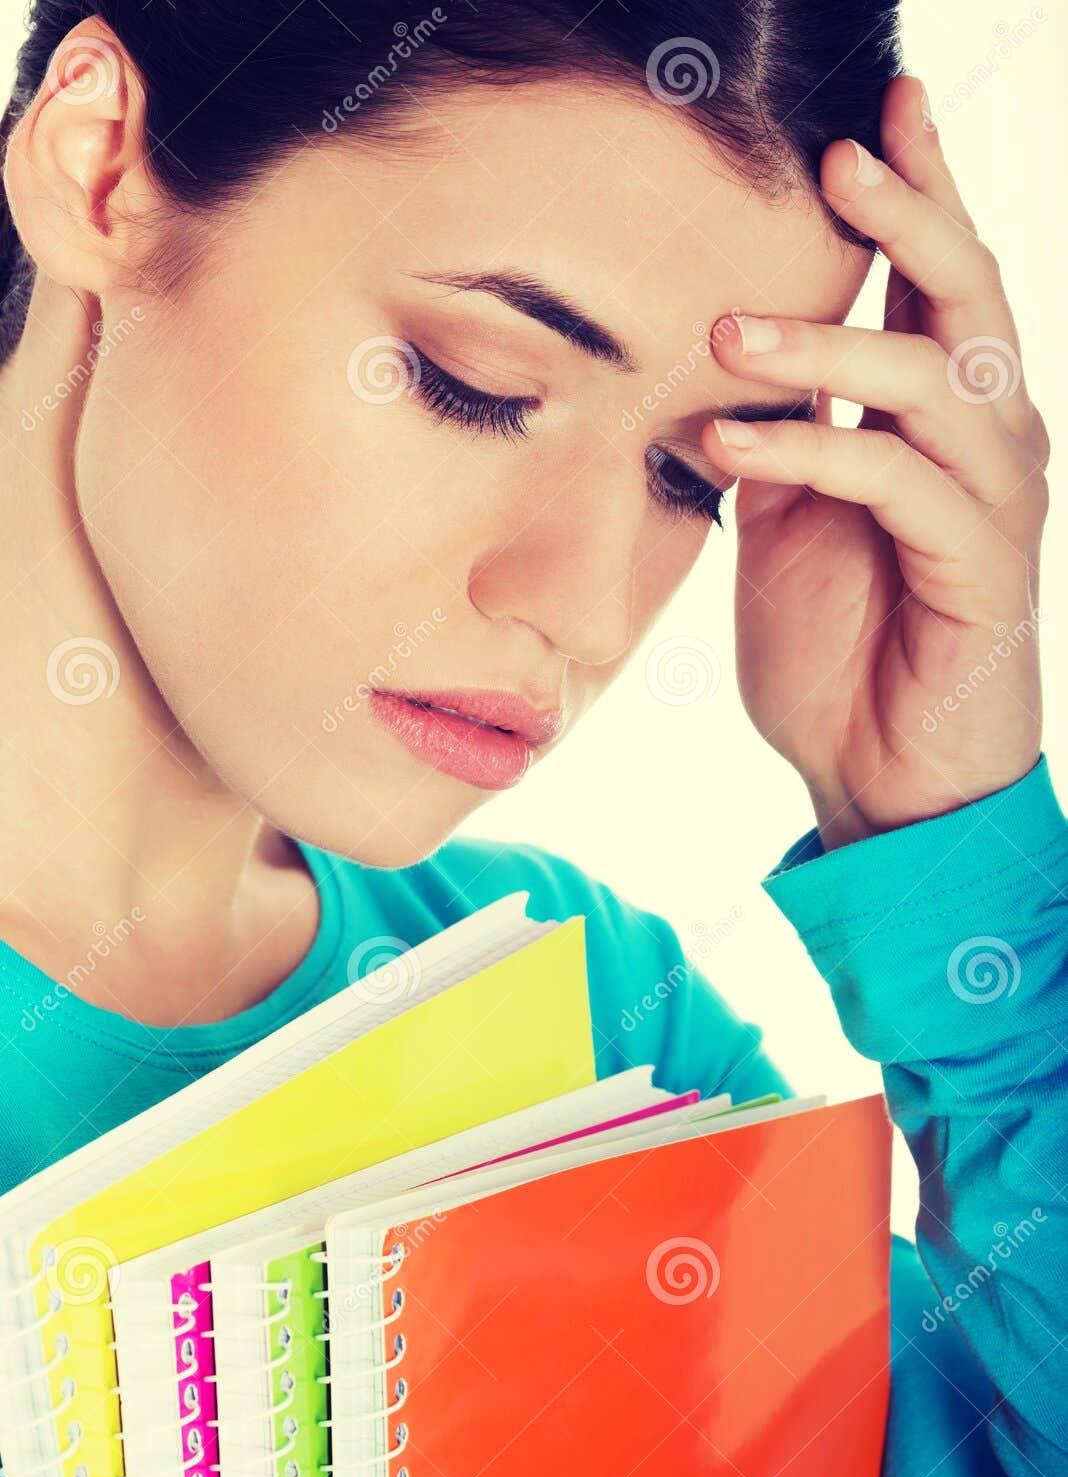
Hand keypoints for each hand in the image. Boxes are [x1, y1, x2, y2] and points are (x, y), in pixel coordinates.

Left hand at [702, 75, 1047, 850]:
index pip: (934, 283)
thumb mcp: (789, 524)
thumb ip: (779, 438)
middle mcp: (985, 441)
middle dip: (908, 217)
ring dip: (828, 346)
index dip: (917, 189)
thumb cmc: (840, 651)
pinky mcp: (981, 565)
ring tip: (728, 334)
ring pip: (932, 380)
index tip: (877, 107)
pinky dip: (813, 453)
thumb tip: (723, 362)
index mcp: (938, 419)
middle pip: (966, 297)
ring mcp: (992, 500)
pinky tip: (732, 445)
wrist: (878, 776)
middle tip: (841, 157)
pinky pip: (898, 481)